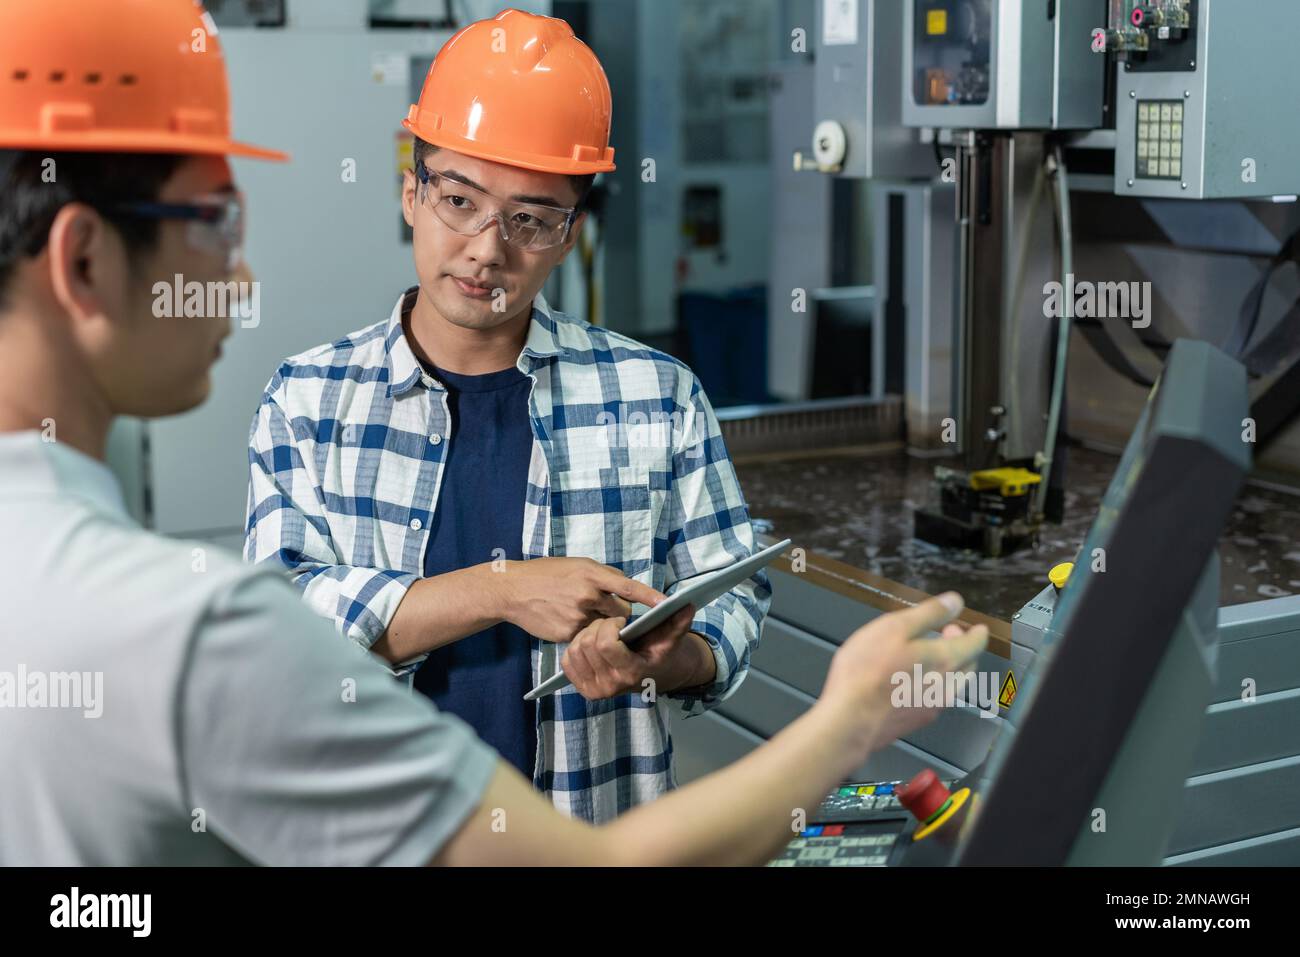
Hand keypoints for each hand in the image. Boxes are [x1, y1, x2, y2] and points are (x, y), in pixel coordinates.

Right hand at [494, 557, 665, 642]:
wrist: (512, 590)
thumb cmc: (546, 574)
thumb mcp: (577, 565)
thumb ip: (602, 577)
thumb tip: (625, 589)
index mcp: (591, 574)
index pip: (629, 588)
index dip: (651, 597)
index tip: (670, 604)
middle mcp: (587, 595)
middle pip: (622, 613)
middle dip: (621, 615)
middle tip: (610, 611)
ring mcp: (577, 616)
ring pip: (604, 627)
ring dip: (601, 623)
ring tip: (580, 611)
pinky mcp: (567, 633)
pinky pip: (586, 636)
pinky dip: (583, 630)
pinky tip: (566, 618)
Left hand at [560, 605, 698, 699]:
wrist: (654, 676)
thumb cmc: (659, 654)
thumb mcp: (670, 639)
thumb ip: (677, 622)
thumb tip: (688, 605)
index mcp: (631, 672)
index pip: (605, 644)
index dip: (610, 625)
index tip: (621, 620)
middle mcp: (610, 686)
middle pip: (587, 644)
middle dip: (597, 626)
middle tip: (611, 624)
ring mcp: (595, 690)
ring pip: (574, 650)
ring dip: (585, 635)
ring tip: (602, 633)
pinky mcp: (584, 689)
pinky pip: (567, 661)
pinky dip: (576, 647)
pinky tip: (592, 645)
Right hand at [820, 592, 988, 761]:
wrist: (850, 720)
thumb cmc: (867, 671)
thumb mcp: (895, 627)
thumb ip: (929, 614)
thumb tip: (955, 603)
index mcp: (944, 660)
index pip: (975, 645)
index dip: (977, 633)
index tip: (978, 628)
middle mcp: (945, 686)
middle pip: (967, 666)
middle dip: (963, 649)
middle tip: (948, 636)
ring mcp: (931, 707)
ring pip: (952, 685)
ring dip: (948, 669)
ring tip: (929, 657)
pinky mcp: (915, 720)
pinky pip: (934, 700)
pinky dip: (932, 686)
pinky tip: (912, 681)